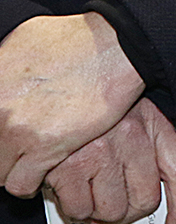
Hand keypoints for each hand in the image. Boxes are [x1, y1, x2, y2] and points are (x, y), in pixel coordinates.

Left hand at [0, 13, 143, 198]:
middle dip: (4, 151)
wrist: (116, 47)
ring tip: (28, 164)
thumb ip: (4, 62)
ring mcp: (16, 128)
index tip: (7, 136)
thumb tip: (0, 72)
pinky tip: (40, 175)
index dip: (0, 131)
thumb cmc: (79, 40)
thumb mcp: (26, 38)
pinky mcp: (44, 147)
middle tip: (20, 149)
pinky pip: (21, 184)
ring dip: (13, 170)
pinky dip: (29, 184)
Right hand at [43, 98, 175, 223]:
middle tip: (112, 203)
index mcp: (151, 125)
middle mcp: (130, 139)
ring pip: (109, 212)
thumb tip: (153, 191)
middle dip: (126, 211)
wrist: (56, 80)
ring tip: (86, 190)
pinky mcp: (66, 167)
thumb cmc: (94, 100)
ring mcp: (98, 154)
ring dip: (97, 211)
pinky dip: (70, 207)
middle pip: (143, 202)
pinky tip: (66, 187)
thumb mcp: (133, 110)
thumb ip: (147, 145)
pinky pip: (76, 210)